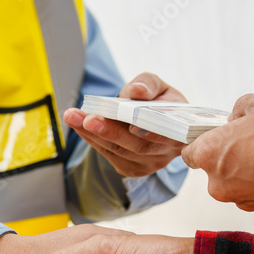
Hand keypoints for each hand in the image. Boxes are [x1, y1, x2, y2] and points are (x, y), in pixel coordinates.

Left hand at [65, 72, 186, 177]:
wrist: (157, 122)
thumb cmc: (160, 102)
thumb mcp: (160, 86)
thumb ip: (149, 84)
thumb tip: (136, 91)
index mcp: (181, 132)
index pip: (168, 135)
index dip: (151, 131)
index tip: (131, 124)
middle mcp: (166, 153)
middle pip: (137, 145)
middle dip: (110, 131)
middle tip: (87, 118)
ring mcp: (148, 165)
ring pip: (119, 151)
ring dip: (92, 134)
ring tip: (72, 116)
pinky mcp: (131, 169)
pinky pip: (109, 155)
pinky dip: (91, 138)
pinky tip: (78, 125)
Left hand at [182, 90, 253, 212]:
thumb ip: (241, 108)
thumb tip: (237, 119)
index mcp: (208, 154)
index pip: (190, 152)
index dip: (206, 141)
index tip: (223, 134)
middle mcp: (216, 183)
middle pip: (217, 167)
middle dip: (233, 154)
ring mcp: (239, 200)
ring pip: (238, 181)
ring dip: (251, 169)